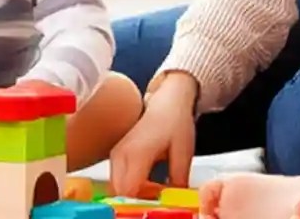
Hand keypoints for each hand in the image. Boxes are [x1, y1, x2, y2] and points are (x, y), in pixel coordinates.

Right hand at [108, 73, 196, 197]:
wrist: (168, 100)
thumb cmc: (175, 121)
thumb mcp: (183, 153)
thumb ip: (178, 180)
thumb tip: (175, 199)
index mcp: (137, 152)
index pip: (130, 190)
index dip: (145, 200)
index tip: (161, 196)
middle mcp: (121, 154)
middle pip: (120, 191)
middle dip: (138, 198)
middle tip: (159, 193)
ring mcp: (116, 154)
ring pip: (117, 186)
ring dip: (134, 192)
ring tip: (156, 185)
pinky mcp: (116, 155)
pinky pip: (118, 179)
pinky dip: (130, 185)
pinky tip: (148, 179)